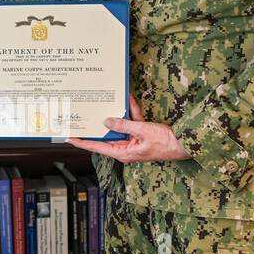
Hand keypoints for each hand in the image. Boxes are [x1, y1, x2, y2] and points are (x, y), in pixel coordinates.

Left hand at [67, 93, 189, 162]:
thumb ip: (124, 125)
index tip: (70, 137)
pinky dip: (131, 111)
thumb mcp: (142, 131)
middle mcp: (126, 148)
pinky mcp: (141, 134)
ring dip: (118, 114)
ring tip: (108, 102)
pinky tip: (128, 100)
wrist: (183, 143)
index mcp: (123, 153)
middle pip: (107, 135)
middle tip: (84, 116)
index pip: (97, 147)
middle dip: (98, 124)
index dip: (83, 142)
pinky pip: (132, 122)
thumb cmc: (165, 144)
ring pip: (120, 125)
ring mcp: (133, 141)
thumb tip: (107, 122)